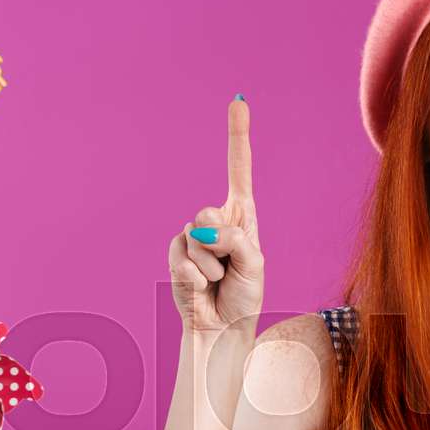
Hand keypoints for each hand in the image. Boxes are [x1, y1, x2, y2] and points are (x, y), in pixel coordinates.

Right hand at [168, 96, 264, 331]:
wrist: (221, 328)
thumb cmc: (244, 297)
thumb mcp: (255, 266)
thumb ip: (235, 241)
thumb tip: (203, 230)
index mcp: (242, 217)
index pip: (238, 170)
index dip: (237, 136)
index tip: (238, 102)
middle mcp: (217, 221)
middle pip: (209, 212)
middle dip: (220, 242)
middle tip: (229, 268)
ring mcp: (193, 236)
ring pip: (196, 235)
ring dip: (211, 265)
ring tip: (218, 280)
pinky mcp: (175, 252)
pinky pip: (181, 254)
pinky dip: (194, 275)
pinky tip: (201, 286)